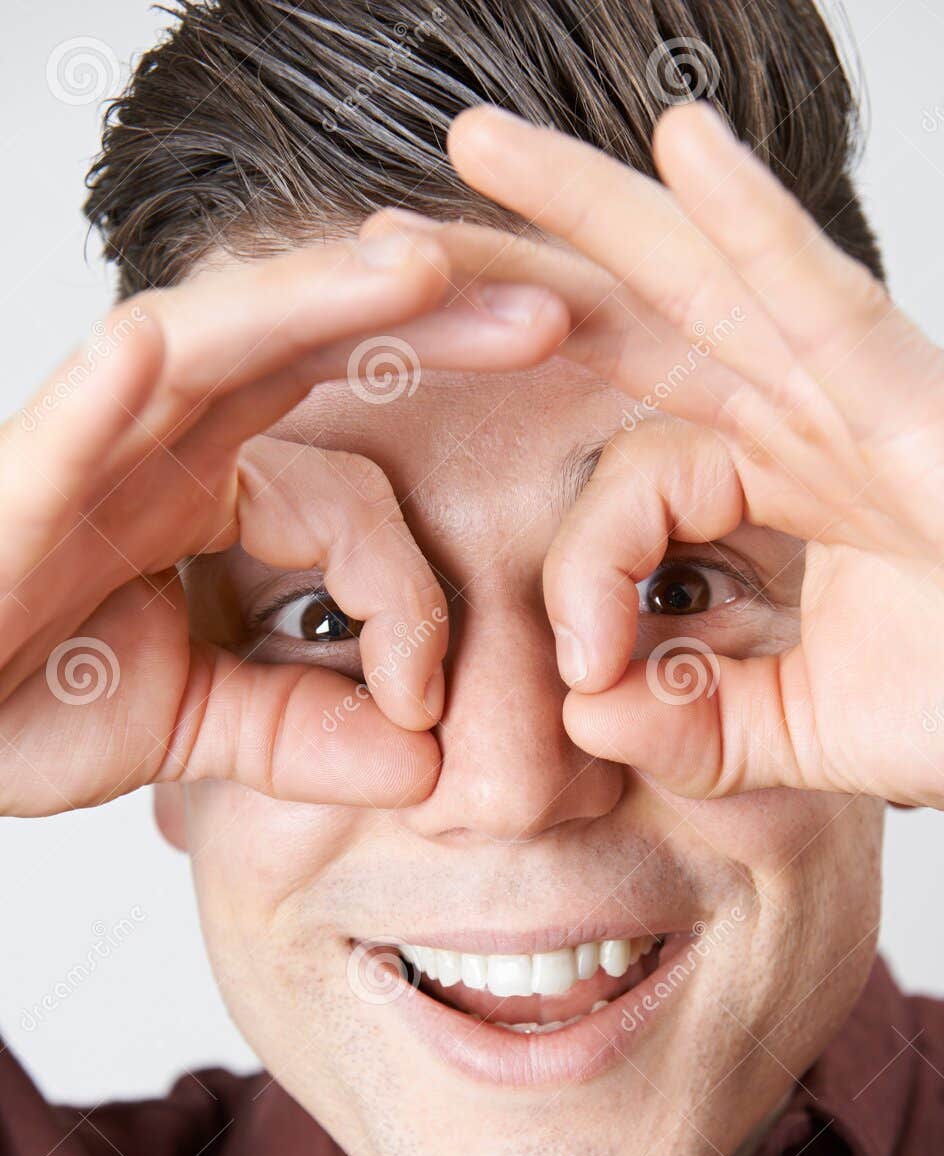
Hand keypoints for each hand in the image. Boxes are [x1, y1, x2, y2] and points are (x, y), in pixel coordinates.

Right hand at [0, 235, 567, 815]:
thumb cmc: (21, 706)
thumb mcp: (196, 729)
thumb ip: (305, 736)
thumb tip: (424, 767)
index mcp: (201, 494)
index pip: (347, 497)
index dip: (406, 589)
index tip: (423, 696)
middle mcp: (153, 447)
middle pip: (305, 354)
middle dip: (428, 323)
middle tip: (556, 313)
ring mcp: (84, 449)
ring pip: (209, 348)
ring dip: (312, 300)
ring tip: (419, 267)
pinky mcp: (13, 489)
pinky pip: (64, 422)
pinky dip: (110, 386)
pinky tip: (156, 347)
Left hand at [370, 104, 943, 815]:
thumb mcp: (815, 733)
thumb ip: (698, 726)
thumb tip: (582, 715)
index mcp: (791, 493)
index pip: (633, 483)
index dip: (580, 566)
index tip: (580, 670)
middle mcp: (815, 425)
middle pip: (640, 324)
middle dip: (516, 277)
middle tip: (390, 243)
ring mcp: (870, 404)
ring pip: (711, 279)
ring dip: (594, 202)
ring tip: (477, 140)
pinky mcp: (929, 411)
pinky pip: (827, 305)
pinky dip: (757, 229)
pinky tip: (682, 149)